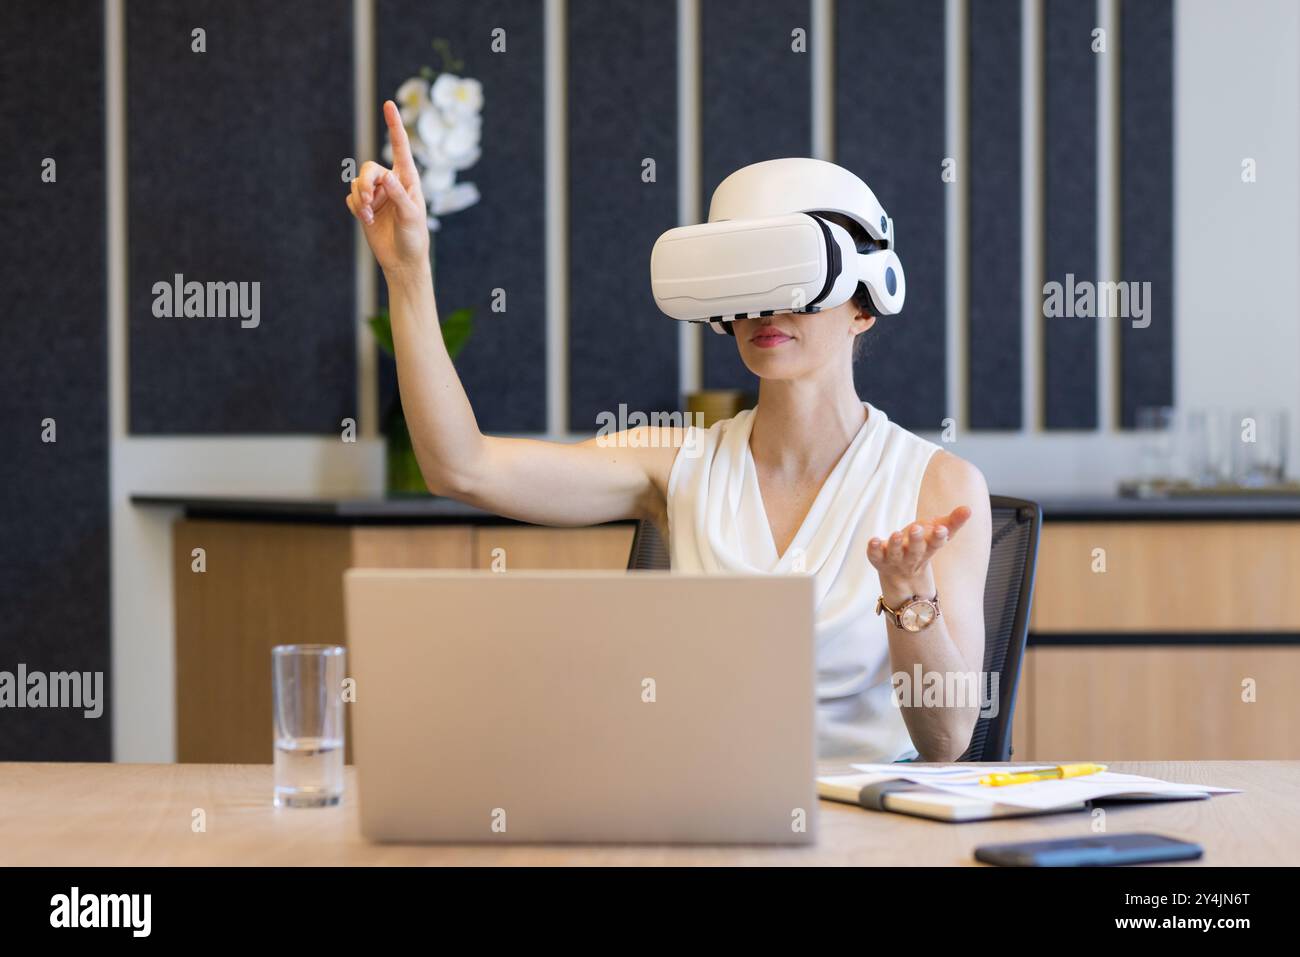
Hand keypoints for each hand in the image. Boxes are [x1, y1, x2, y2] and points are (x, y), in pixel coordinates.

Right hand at [346, 100, 430, 277]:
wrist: (402, 261)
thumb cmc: (414, 238)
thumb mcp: (411, 216)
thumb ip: (399, 195)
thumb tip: (387, 177)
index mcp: (408, 180)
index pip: (400, 148)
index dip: (394, 126)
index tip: (388, 104)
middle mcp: (392, 183)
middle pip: (370, 168)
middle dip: (365, 182)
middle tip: (367, 200)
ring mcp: (377, 195)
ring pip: (357, 182)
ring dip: (359, 196)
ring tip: (367, 213)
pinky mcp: (365, 208)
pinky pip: (351, 198)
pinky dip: (355, 207)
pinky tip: (365, 220)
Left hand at [867, 506, 971, 602]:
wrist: (902, 575)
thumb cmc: (921, 546)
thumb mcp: (937, 534)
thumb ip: (952, 522)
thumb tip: (968, 508)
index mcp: (928, 549)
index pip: (936, 544)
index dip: (938, 537)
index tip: (942, 529)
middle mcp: (912, 556)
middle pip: (916, 550)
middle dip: (916, 540)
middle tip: (916, 528)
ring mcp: (895, 559)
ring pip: (896, 553)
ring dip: (895, 544)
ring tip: (895, 534)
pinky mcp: (878, 559)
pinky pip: (875, 556)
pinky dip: (873, 549)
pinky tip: (873, 540)